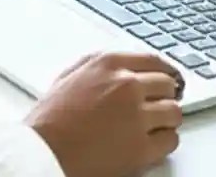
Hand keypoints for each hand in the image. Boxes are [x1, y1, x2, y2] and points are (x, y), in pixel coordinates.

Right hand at [25, 52, 183, 176]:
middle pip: (167, 85)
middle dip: (163, 97)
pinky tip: (149, 145)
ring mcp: (136, 117)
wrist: (41, 154)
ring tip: (151, 128)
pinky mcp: (141, 148)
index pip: (153, 60)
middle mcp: (126, 85)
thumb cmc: (48, 122)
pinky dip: (163, 144)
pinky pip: (170, 140)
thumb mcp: (68, 78)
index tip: (170, 79)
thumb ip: (98, 67)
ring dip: (165, 120)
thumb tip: (122, 67)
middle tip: (156, 107)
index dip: (165, 71)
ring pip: (174, 112)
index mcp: (108, 64)